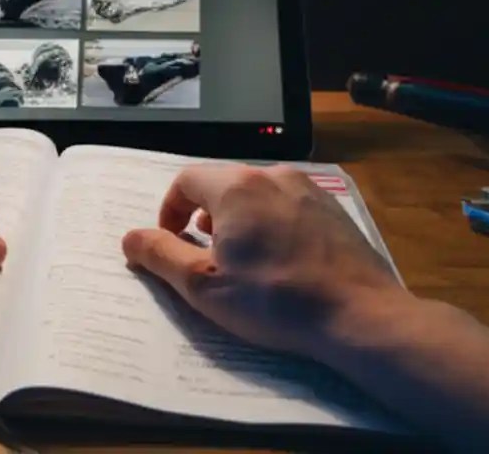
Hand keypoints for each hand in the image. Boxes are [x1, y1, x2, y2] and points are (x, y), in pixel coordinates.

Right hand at [122, 165, 410, 360]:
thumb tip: (130, 237)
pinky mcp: (333, 208)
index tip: (171, 242)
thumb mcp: (203, 285)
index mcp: (236, 186)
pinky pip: (288, 205)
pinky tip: (280, 261)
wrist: (357, 313)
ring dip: (238, 219)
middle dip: (204, 214)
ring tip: (241, 259)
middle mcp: (272, 175)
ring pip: (257, 193)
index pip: (186, 180)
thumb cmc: (274, 300)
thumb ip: (161, 255)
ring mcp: (308, 189)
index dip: (169, 210)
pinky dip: (271, 223)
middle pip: (223, 183)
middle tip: (204, 254)